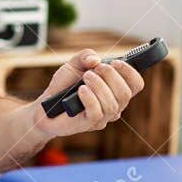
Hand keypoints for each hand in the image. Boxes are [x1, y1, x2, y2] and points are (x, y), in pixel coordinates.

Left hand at [31, 49, 145, 137]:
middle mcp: (113, 106)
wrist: (45, 106)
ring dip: (99, 86)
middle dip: (111, 77)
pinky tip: (80, 90)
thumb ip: (85, 56)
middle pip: (125, 94)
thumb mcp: (73, 65)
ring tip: (85, 77)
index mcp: (115, 90)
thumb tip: (95, 60)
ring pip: (112, 104)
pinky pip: (96, 113)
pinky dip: (90, 98)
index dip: (130, 72)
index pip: (136, 85)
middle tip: (95, 69)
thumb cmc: (64, 86)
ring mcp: (102, 118)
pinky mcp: (87, 124)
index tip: (116, 62)